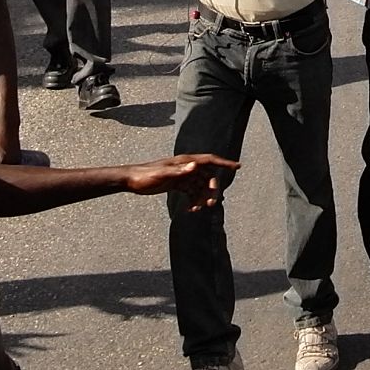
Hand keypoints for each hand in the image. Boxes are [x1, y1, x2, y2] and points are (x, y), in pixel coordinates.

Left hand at [122, 153, 238, 210]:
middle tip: (210, 203)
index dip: (224, 163)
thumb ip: (178, 171)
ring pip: (200, 185)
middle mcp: (186, 167)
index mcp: (185, 161)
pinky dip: (194, 200)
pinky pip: (191, 192)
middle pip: (207, 176)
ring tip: (198, 209)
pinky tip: (191, 210)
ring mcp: (182, 175)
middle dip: (212, 189)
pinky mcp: (177, 183)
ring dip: (202, 197)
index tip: (237, 167)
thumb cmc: (145, 175)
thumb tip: (195, 166)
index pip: (209, 160)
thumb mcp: (161, 174)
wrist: (131, 180)